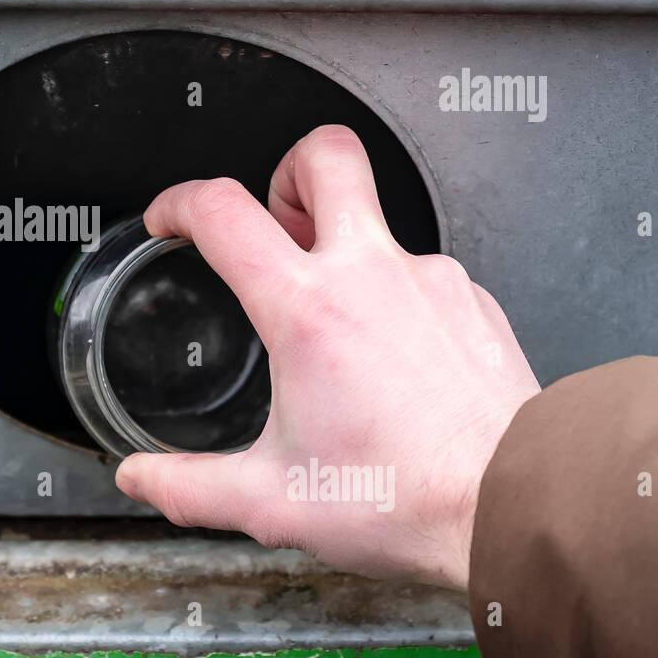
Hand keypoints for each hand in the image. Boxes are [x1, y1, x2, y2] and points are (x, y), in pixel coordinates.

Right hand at [114, 125, 540, 589]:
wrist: (515, 503)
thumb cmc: (408, 497)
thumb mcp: (272, 500)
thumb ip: (188, 486)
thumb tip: (142, 478)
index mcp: (307, 310)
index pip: (222, 210)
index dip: (178, 201)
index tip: (170, 218)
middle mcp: (371, 274)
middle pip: (325, 154)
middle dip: (284, 170)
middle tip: (272, 220)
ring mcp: (429, 279)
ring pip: (376, 216)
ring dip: (341, 243)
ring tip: (332, 313)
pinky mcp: (471, 299)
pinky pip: (417, 269)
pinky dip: (390, 292)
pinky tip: (388, 352)